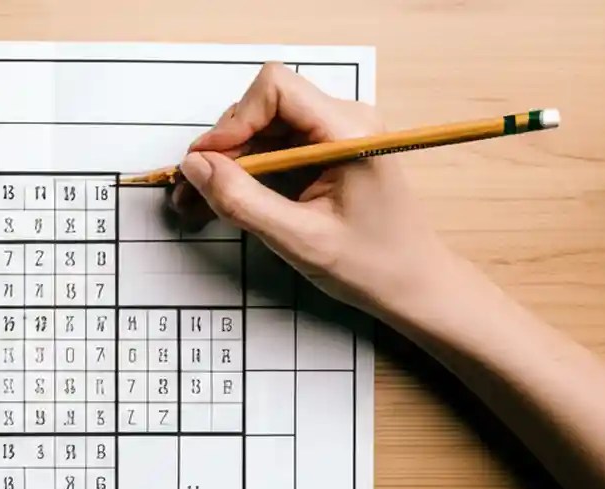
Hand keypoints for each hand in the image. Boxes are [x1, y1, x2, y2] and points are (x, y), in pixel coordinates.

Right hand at [170, 62, 460, 324]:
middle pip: (263, 107)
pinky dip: (246, 172)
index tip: (208, 163)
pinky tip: (223, 200)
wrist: (413, 285)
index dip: (233, 122)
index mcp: (349, 132)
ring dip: (229, 162)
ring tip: (197, 200)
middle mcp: (344, 121)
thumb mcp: (299, 240)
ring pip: (263, 128)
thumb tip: (194, 166)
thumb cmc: (372, 266)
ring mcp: (334, 135)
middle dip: (223, 147)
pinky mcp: (325, 152)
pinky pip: (274, 147)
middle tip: (191, 190)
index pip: (275, 89)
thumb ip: (243, 200)